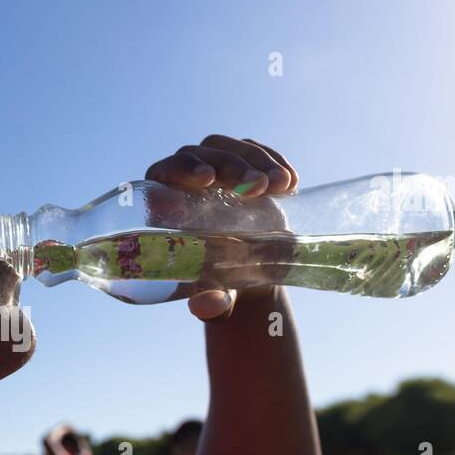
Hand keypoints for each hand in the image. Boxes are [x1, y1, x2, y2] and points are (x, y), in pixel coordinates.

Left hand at [144, 135, 298, 321]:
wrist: (248, 277)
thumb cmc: (218, 284)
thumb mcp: (214, 294)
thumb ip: (209, 302)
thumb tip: (205, 306)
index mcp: (164, 204)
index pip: (164, 172)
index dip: (182, 169)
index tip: (207, 180)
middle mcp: (185, 180)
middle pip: (201, 153)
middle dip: (231, 165)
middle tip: (259, 188)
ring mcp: (216, 168)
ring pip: (229, 147)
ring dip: (257, 161)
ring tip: (282, 186)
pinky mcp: (243, 165)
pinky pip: (255, 151)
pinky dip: (274, 160)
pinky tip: (291, 182)